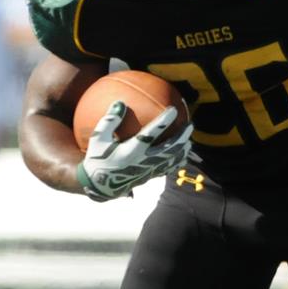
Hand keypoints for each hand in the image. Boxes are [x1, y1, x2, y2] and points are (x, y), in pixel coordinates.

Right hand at [75, 102, 192, 201]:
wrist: (100, 185)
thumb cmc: (97, 158)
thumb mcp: (97, 139)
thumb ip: (109, 121)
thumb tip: (120, 102)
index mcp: (130, 151)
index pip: (150, 135)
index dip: (163, 122)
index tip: (173, 109)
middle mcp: (142, 162)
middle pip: (169, 149)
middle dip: (182, 137)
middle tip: (190, 125)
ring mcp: (148, 170)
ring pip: (172, 160)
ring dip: (183, 150)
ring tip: (190, 141)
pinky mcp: (150, 177)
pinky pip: (168, 169)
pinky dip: (177, 161)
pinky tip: (183, 156)